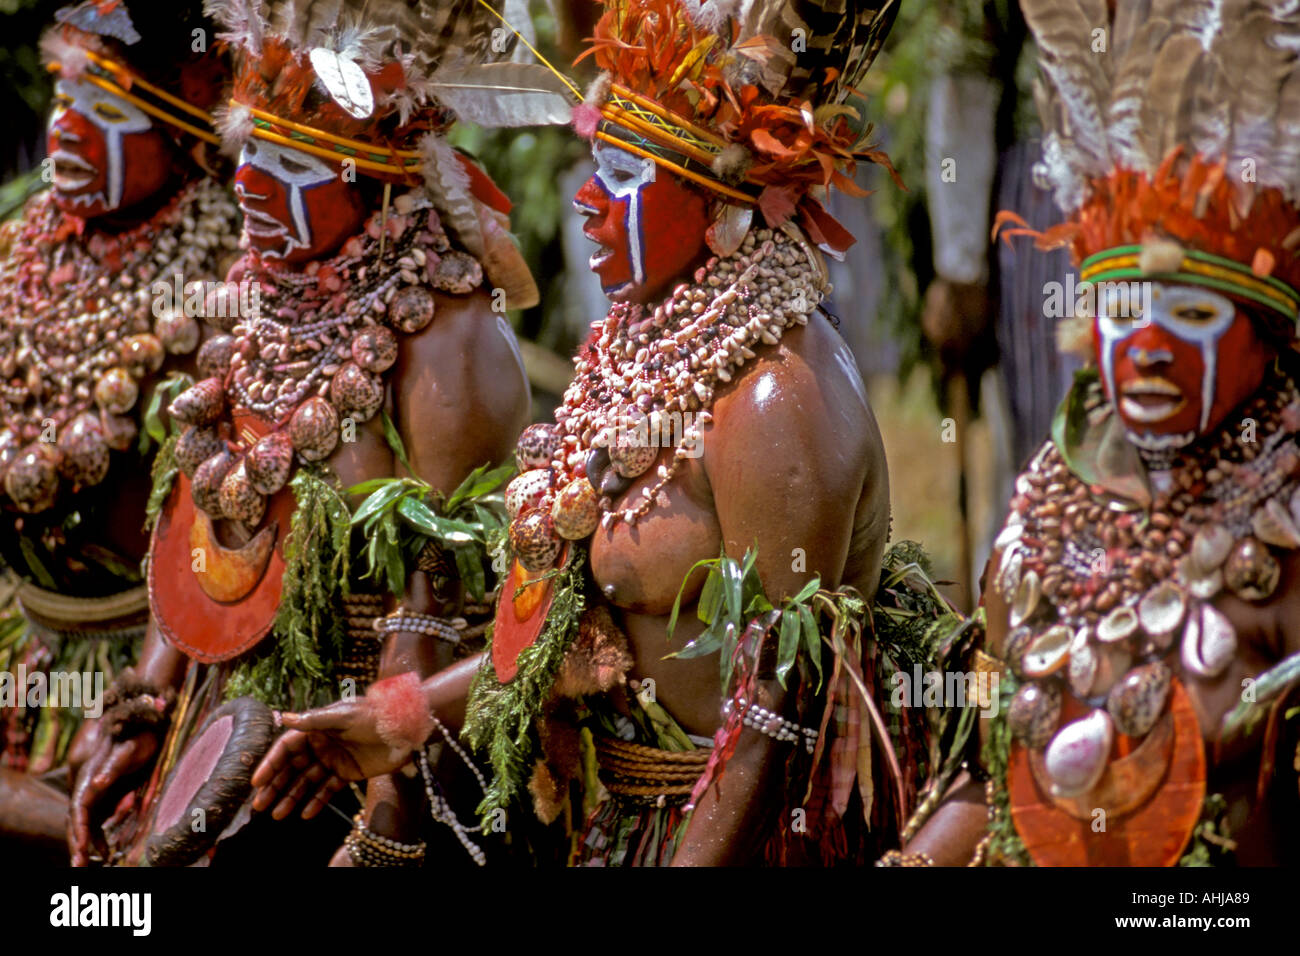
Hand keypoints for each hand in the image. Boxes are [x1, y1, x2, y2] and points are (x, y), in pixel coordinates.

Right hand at [68, 731, 159, 866]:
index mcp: (89, 777)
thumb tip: (96, 784)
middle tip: (79, 867)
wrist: (145, 725)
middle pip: (77, 820)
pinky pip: (98, 821)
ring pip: (85, 823)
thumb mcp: (129, 749)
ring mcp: (97, 793)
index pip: (79, 808)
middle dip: (77, 844)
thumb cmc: (139, 736)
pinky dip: (98, 836)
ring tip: (85, 866)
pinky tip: (106, 851)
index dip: (79, 828)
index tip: (82, 848)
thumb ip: (112, 766)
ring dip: (85, 845)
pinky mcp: (107, 796)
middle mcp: (89, 787)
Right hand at [250, 698, 409, 819]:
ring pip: (307, 782)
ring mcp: (333, 759)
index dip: (271, 764)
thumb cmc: (375, 715)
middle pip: (292, 768)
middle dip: (275, 786)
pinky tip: (305, 814)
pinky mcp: (347, 773)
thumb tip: (284, 717)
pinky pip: (327, 789)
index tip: (257, 782)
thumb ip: (315, 720)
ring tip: (277, 815)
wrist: (406, 727)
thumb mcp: (345, 715)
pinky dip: (316, 802)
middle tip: (259, 805)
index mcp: (317, 727)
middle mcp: (321, 744)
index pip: (287, 748)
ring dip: (291, 798)